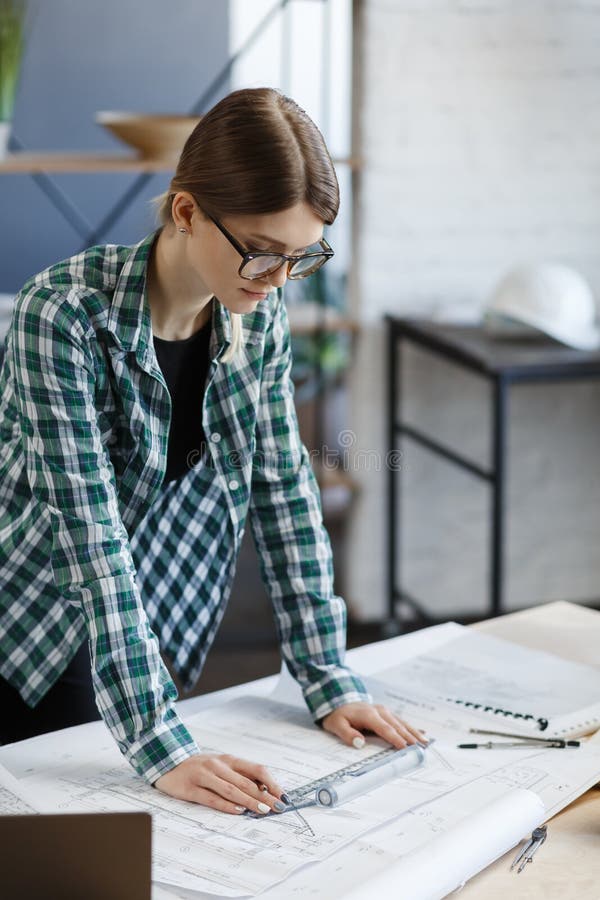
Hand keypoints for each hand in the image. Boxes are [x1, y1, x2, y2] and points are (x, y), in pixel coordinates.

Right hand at [154, 754, 285, 814]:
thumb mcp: (221, 767)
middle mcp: (218, 765)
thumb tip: (264, 790)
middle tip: (278, 807)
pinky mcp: (190, 788)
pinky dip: (225, 805)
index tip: (282, 796)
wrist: (167, 762)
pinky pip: (211, 798)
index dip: (271, 783)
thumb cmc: (200, 767)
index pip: (256, 769)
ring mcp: (204, 776)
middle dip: (264, 796)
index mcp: (228, 760)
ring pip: (231, 789)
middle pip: (246, 782)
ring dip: (249, 801)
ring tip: (263, 811)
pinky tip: (238, 810)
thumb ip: (239, 776)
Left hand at [321, 702, 426, 749]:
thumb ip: (347, 733)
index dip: (395, 738)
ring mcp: (384, 711)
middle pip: (397, 726)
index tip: (405, 747)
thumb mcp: (336, 725)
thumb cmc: (338, 716)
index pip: (384, 728)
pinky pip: (401, 721)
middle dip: (410, 737)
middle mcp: (379, 711)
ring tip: (426, 742)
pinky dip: (412, 727)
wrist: (338, 701)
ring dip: (414, 732)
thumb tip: (359, 742)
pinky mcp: (386, 713)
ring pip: (402, 723)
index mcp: (368, 714)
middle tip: (421, 748)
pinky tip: (422, 732)